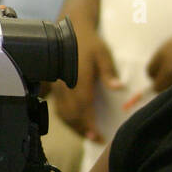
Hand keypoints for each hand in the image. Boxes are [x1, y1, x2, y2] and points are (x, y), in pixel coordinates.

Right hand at [53, 17, 119, 142]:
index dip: (90, 124)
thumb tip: (118, 87)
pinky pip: (58, 108)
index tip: (99, 135)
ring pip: (63, 114)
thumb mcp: (103, 54)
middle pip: (72, 115)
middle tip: (96, 139)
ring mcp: (56, 87)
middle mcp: (65, 85)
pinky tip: (76, 123)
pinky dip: (67, 120)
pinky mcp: (53, 87)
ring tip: (87, 134)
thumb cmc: (89, 43)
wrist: (70, 32)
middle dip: (83, 130)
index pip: (83, 107)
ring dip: (74, 127)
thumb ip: (109, 72)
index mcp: (78, 78)